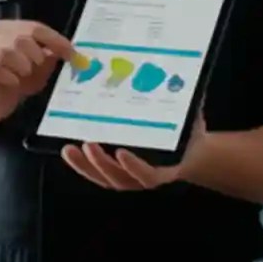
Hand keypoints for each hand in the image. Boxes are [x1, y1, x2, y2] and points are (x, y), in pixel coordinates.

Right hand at [0, 20, 76, 121]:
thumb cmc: (15, 80)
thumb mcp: (39, 69)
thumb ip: (49, 58)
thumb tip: (68, 51)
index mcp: (9, 29)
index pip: (35, 28)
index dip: (56, 41)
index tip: (73, 55)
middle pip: (21, 38)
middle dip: (36, 56)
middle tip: (37, 68)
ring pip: (7, 52)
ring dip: (22, 67)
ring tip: (22, 77)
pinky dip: (9, 78)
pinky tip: (11, 84)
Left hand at [62, 106, 209, 190]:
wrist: (189, 152)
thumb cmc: (189, 135)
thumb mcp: (192, 123)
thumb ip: (190, 110)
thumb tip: (185, 83)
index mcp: (166, 169)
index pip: (149, 175)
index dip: (135, 167)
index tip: (122, 153)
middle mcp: (143, 178)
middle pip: (119, 178)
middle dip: (101, 163)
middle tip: (88, 144)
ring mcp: (128, 178)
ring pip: (104, 178)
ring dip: (85, 166)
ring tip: (70, 150)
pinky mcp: (115, 172)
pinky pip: (97, 173)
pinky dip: (82, 164)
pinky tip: (69, 150)